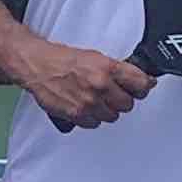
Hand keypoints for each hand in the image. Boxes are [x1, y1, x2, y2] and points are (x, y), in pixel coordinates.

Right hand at [19, 39, 152, 127]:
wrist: (38, 65)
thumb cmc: (62, 60)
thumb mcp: (95, 57)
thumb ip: (116, 70)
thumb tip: (135, 80)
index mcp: (108, 68)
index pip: (141, 83)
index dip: (143, 87)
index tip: (142, 88)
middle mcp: (100, 85)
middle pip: (127, 104)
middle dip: (121, 100)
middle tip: (113, 95)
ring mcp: (88, 102)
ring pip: (112, 116)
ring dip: (106, 110)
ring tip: (95, 100)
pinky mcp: (76, 114)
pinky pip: (94, 124)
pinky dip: (91, 118)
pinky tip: (85, 107)